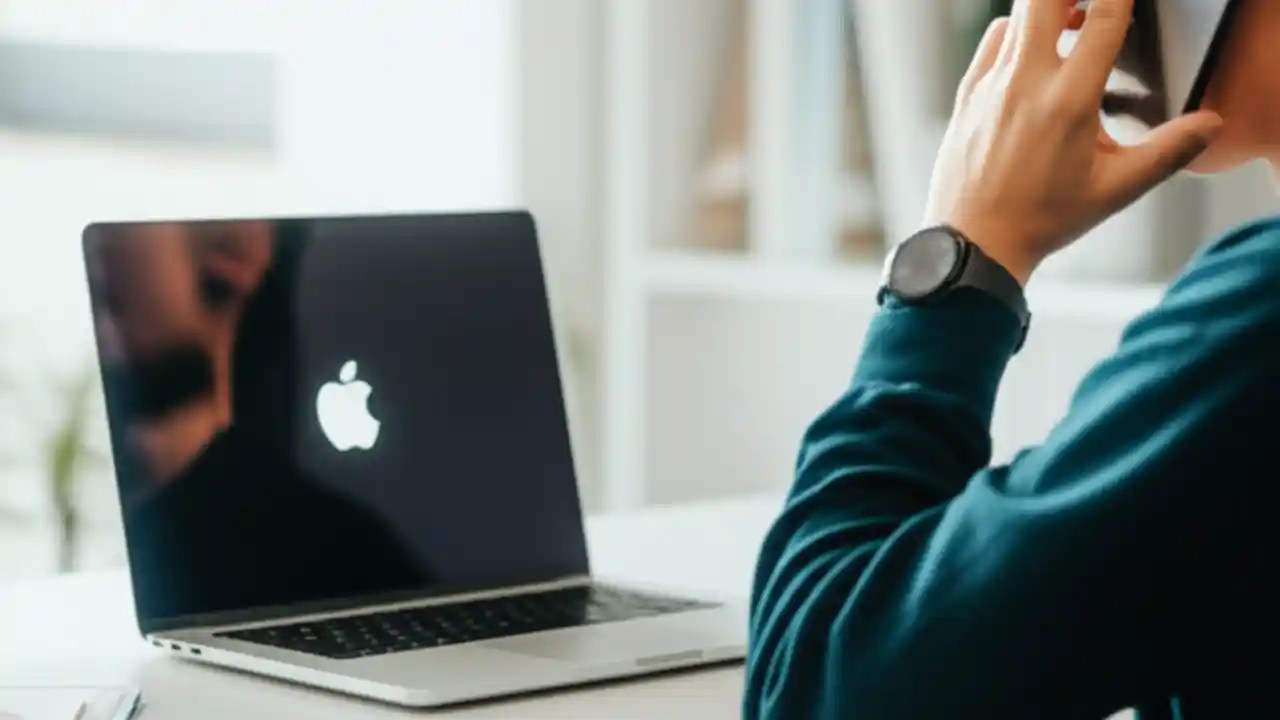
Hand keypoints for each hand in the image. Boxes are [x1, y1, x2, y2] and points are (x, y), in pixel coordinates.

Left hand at [924, 0, 1223, 284]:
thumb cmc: (1042, 218)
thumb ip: (1169, 151)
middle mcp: (1026, 81)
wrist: (974, 242)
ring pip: (1018, 14)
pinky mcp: (967, 93)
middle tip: (1094, 5)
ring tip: (1072, 27)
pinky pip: (994, 41)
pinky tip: (1032, 58)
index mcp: (1069, 99)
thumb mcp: (1116, 189)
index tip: (1128, 1)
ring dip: (1048, 11)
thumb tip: (1209, 124)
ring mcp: (991, 84)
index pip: (1105, 16)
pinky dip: (1016, 35)